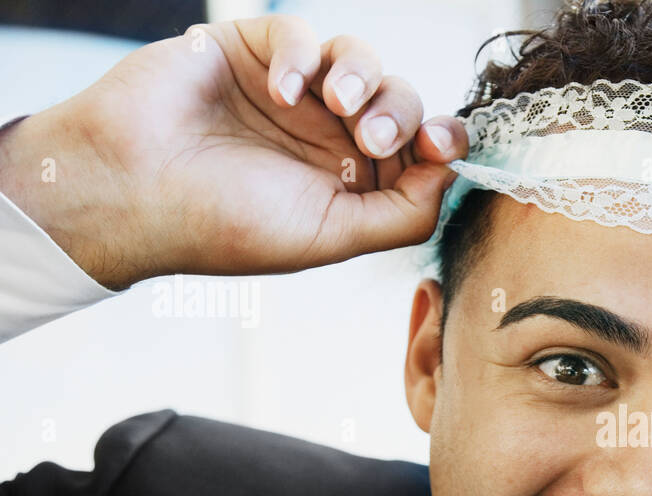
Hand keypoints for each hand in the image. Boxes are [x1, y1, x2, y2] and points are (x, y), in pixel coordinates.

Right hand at [0, 15, 466, 288]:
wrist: (131, 191)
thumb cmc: (223, 225)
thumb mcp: (329, 237)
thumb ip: (401, 214)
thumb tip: (452, 175)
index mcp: (352, 182)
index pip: (419, 151)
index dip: (441, 141)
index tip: (441, 143)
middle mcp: (328, 137)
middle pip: (399, 102)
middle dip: (398, 114)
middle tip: (368, 137)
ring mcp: (293, 93)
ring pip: (361, 61)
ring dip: (361, 77)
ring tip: (334, 104)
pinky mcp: (252, 52)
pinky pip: (301, 35)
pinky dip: (302, 56)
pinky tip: (282, 90)